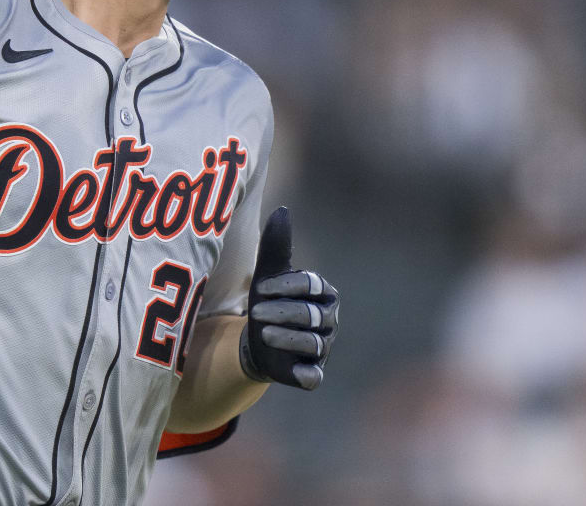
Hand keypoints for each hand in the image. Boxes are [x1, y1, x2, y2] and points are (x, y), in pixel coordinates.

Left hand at [238, 207, 338, 389]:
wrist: (256, 340)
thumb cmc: (268, 301)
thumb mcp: (268, 274)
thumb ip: (276, 246)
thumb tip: (281, 210)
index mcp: (323, 293)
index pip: (311, 286)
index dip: (285, 286)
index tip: (259, 289)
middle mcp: (329, 320)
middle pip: (312, 315)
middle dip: (282, 312)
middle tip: (256, 313)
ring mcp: (323, 348)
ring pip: (312, 344)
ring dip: (286, 338)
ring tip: (264, 334)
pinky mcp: (312, 373)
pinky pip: (314, 376)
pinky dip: (306, 374)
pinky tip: (296, 371)